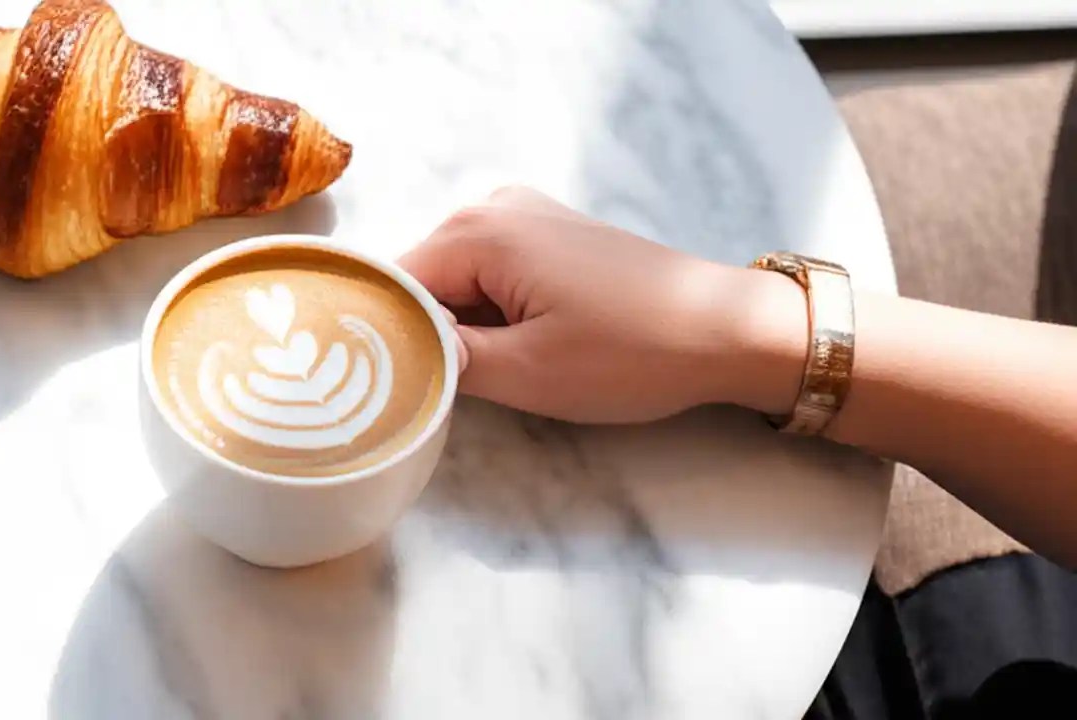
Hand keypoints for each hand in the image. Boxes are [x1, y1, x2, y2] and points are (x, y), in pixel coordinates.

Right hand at [401, 186, 805, 422]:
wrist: (726, 330)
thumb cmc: (628, 353)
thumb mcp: (525, 372)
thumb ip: (443, 358)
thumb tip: (389, 349)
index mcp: (478, 230)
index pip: (391, 284)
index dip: (383, 337)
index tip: (379, 385)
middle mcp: (494, 205)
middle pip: (422, 277)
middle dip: (425, 331)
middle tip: (438, 391)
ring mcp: (527, 214)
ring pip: (456, 279)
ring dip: (461, 327)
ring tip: (486, 373)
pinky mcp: (553, 234)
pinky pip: (491, 273)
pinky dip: (490, 312)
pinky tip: (516, 347)